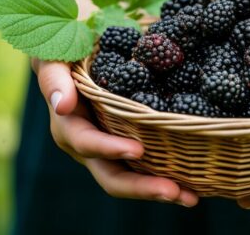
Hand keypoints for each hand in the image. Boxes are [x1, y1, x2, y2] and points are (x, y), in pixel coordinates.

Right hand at [32, 58, 198, 206]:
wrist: (78, 56)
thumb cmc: (65, 52)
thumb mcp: (55, 57)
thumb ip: (54, 78)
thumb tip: (63, 105)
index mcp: (68, 127)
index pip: (87, 143)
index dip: (109, 149)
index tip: (137, 150)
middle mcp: (89, 147)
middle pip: (112, 176)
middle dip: (142, 187)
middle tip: (173, 191)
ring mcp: (110, 152)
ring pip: (132, 180)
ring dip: (160, 190)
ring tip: (191, 197)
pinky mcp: (128, 148)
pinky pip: (146, 169)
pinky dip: (169, 177)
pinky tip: (195, 185)